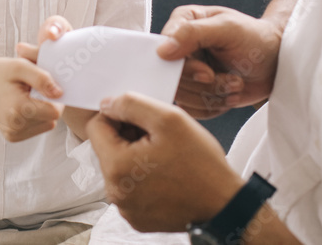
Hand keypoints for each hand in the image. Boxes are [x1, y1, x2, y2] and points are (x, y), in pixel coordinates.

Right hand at [16, 15, 96, 139]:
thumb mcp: (20, 65)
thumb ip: (42, 78)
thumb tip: (60, 93)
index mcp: (18, 108)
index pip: (55, 111)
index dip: (55, 96)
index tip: (44, 84)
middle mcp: (15, 126)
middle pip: (52, 118)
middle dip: (48, 102)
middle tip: (33, 88)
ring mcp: (13, 134)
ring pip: (47, 124)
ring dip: (43, 109)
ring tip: (26, 96)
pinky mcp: (13, 137)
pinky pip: (38, 128)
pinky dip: (36, 116)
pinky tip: (23, 105)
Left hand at [87, 92, 243, 231]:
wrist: (225, 205)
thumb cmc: (201, 163)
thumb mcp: (168, 119)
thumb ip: (131, 104)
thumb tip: (106, 104)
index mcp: (116, 167)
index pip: (96, 126)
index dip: (117, 115)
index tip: (142, 119)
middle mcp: (115, 193)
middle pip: (106, 148)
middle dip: (127, 136)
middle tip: (158, 136)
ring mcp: (126, 209)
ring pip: (119, 167)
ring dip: (135, 156)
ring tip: (164, 156)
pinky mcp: (138, 218)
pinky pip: (130, 188)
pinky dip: (142, 177)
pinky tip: (165, 174)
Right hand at [157, 5, 281, 118]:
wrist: (276, 61)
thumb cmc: (255, 38)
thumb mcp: (227, 29)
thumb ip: (192, 33)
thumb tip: (161, 51)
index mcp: (181, 23)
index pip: (163, 52)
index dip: (185, 68)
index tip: (208, 73)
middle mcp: (179, 48)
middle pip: (174, 79)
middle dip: (207, 85)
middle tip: (233, 80)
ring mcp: (186, 72)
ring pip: (184, 97)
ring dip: (214, 96)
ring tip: (236, 85)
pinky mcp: (195, 92)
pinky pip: (193, 110)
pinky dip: (214, 107)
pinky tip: (230, 95)